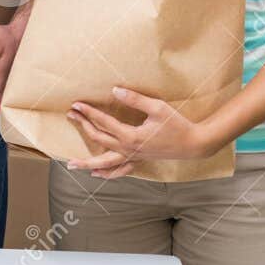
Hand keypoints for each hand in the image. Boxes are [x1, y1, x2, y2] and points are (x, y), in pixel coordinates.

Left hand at [65, 88, 213, 178]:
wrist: (194, 144)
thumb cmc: (177, 124)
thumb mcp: (157, 107)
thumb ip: (135, 99)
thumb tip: (115, 90)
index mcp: (130, 136)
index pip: (103, 122)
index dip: (88, 112)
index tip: (76, 104)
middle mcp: (128, 149)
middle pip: (98, 139)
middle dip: (83, 125)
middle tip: (70, 115)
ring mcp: (133, 157)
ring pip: (105, 162)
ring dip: (87, 162)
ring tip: (71, 164)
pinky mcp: (139, 160)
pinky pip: (120, 171)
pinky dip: (107, 173)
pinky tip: (96, 174)